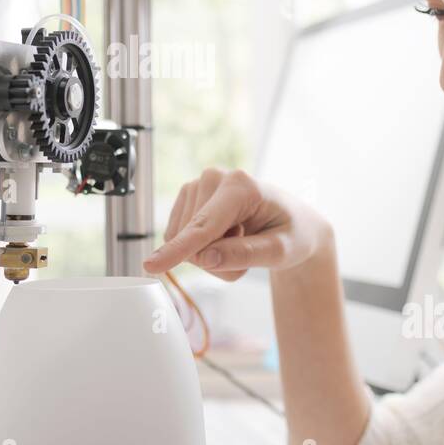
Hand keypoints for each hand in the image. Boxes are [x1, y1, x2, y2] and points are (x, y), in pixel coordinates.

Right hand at [143, 168, 333, 280]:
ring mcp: (196, 185)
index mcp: (240, 186)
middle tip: (248, 254)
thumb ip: (245, 254)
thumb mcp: (281, 251)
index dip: (178, 250)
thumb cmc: (291, 233)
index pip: (204, 226)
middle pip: (192, 240)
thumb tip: (206, 258)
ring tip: (238, 244)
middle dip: (216, 260)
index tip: (151, 266)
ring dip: (209, 257)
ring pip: (181, 241)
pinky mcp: (187, 197)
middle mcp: (214, 178)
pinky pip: (178, 238)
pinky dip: (200, 249)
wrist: (291, 222)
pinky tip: (223, 239)